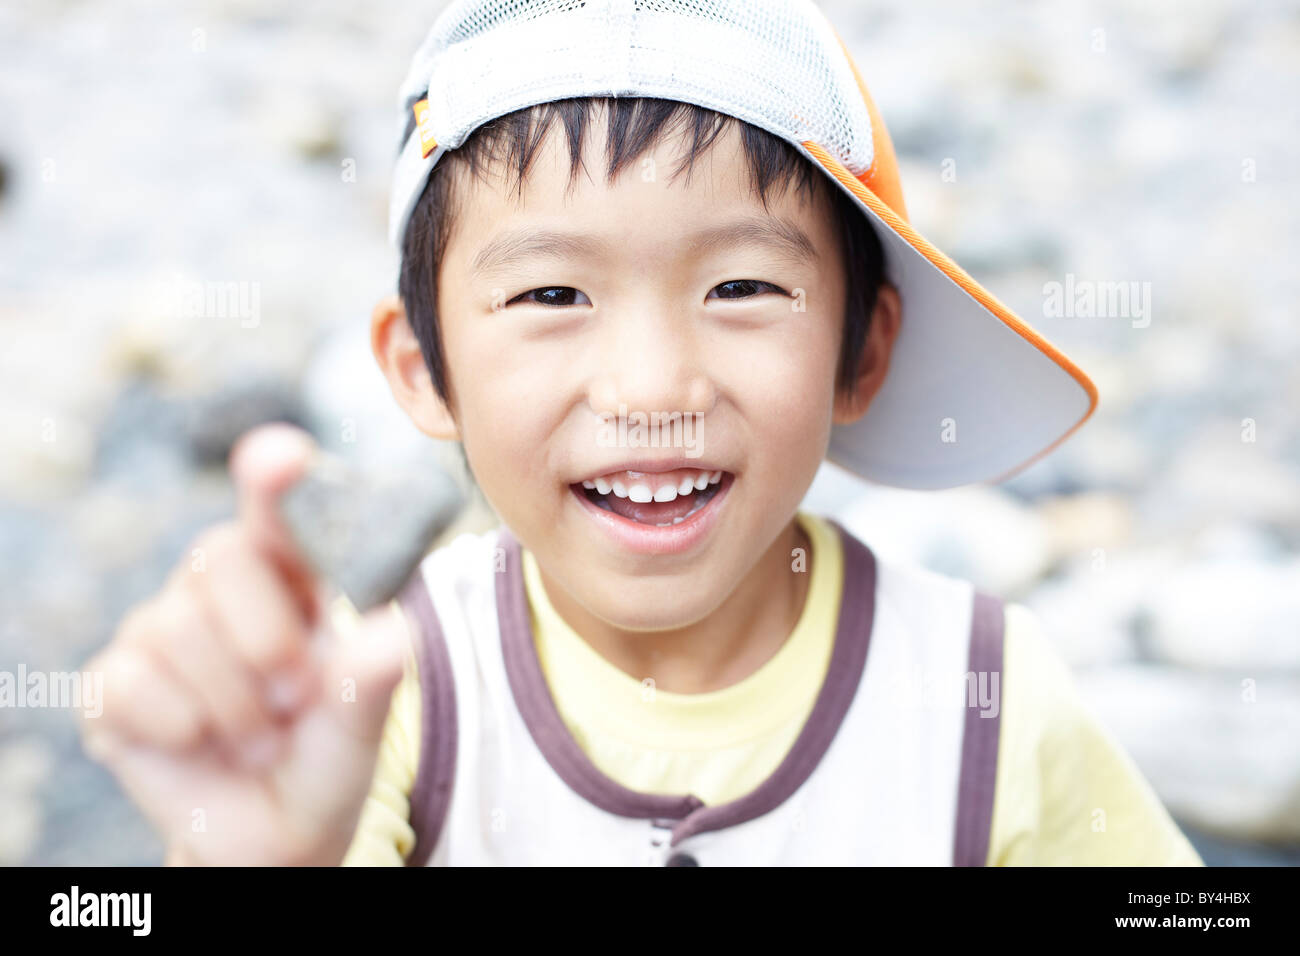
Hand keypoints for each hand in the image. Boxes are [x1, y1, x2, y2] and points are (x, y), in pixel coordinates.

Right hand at [79, 424, 411, 865]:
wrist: (276, 835)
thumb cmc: (326, 759)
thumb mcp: (361, 724)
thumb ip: (373, 679)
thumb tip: (391, 633)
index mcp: (292, 579)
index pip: (279, 513)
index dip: (275, 478)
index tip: (282, 457)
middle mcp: (222, 589)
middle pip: (220, 558)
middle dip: (266, 637)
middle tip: (296, 695)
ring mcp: (161, 631)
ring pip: (176, 628)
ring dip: (233, 703)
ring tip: (261, 739)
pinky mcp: (114, 683)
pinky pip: (131, 682)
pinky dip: (179, 726)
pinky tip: (200, 743)